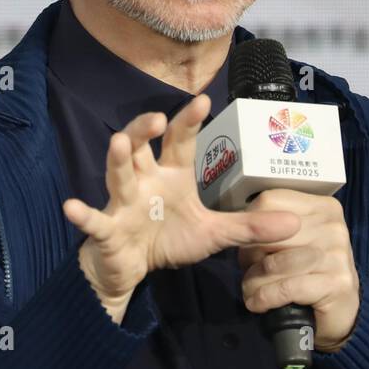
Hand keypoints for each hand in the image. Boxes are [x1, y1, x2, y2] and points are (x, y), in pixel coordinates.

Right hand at [65, 93, 302, 322]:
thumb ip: (250, 226)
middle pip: (141, 146)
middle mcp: (145, 180)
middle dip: (145, 129)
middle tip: (155, 117)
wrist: (131, 268)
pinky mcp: (107, 228)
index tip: (202, 100)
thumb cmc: (169, 238)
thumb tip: (295, 223)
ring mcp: (123, 202)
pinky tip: (73, 207)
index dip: (189, 121)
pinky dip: (84, 214)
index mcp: (171, 174)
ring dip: (117, 159)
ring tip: (118, 143)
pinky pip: (95, 219)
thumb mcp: (214, 233)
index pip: (180, 141)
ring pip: (118, 174)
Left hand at [238, 190, 360, 350]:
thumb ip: (268, 224)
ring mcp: (338, 254)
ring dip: (254, 281)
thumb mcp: (290, 241)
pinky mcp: (336, 284)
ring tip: (251, 290)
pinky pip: (286, 288)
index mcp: (322, 207)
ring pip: (275, 263)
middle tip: (249, 271)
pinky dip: (264, 298)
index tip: (248, 245)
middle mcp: (334, 225)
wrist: (340, 314)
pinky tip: (258, 304)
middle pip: (270, 232)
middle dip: (249, 255)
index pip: (270, 201)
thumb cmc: (308, 273)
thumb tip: (238, 219)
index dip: (250, 224)